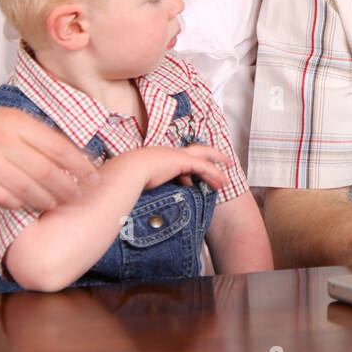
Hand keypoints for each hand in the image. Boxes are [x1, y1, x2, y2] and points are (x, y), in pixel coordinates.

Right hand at [0, 106, 94, 211]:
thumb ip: (34, 134)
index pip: (58, 146)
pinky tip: (26, 206)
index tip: (94, 178)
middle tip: (77, 197)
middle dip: (66, 187)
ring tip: (55, 204)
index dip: (80, 166)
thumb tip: (72, 152)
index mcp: (16, 121)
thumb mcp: (6, 120)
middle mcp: (2, 137)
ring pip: (24, 185)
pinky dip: (16, 203)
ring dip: (44, 199)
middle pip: (45, 170)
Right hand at [105, 143, 230, 191]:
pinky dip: (214, 174)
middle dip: (210, 156)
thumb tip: (137, 201)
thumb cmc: (126, 179)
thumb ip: (144, 189)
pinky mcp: (182, 160)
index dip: (186, 171)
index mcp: (158, 156)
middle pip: (196, 151)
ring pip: (204, 158)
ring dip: (215, 170)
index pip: (178, 159)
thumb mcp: (136, 184)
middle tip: (222, 163)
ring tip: (225, 180)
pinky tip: (222, 182)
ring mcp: (176, 154)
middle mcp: (169, 153)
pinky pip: (204, 167)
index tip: (189, 183)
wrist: (126, 171)